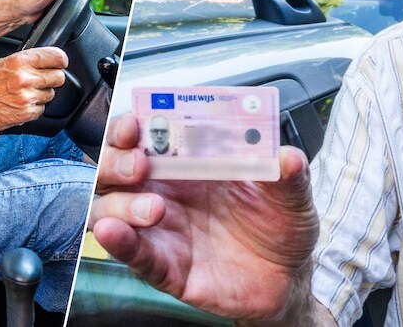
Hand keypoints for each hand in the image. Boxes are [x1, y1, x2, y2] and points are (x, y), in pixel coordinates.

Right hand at [0, 47, 67, 131]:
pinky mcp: (26, 114)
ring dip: (42, 94)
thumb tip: (45, 60)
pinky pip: (42, 109)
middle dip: (53, 78)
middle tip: (43, 80)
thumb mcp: (2, 63)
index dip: (60, 61)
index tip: (60, 63)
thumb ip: (25, 61)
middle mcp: (25, 79)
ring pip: (51, 94)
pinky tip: (20, 104)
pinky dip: (34, 108)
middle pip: (59, 77)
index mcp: (19, 61)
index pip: (56, 57)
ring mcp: (27, 98)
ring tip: (25, 94)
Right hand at [89, 114, 320, 323]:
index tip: (135, 123)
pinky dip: (120, 243)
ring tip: (153, 208)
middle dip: (116, 160)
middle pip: (114, 169)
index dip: (129, 126)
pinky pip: (134, 255)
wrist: (288, 278)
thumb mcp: (291, 194)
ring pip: (111, 210)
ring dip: (120, 203)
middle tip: (139, 162)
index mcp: (188, 164)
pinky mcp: (165, 267)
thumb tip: (287, 156)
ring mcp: (161, 230)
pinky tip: (115, 233)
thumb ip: (289, 173)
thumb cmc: (278, 226)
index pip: (144, 137)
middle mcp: (166, 192)